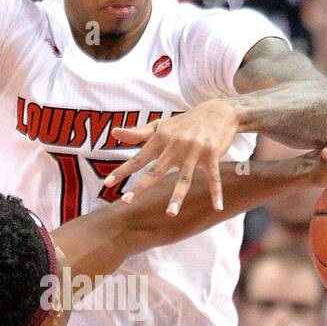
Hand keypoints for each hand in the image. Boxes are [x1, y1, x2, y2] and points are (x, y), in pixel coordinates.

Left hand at [104, 98, 240, 214]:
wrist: (219, 111)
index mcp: (161, 139)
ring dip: (177, 197)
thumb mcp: (162, 125)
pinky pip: (213, 178)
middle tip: (127, 201)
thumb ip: (139, 133)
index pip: (138, 158)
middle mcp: (175, 146)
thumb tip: (114, 133)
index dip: (122, 170)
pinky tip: (217, 208)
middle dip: (141, 186)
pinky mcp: (212, 155)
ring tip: (170, 214)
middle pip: (156, 170)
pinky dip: (215, 193)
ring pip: (184, 178)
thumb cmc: (186, 122)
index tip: (107, 183)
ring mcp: (194, 151)